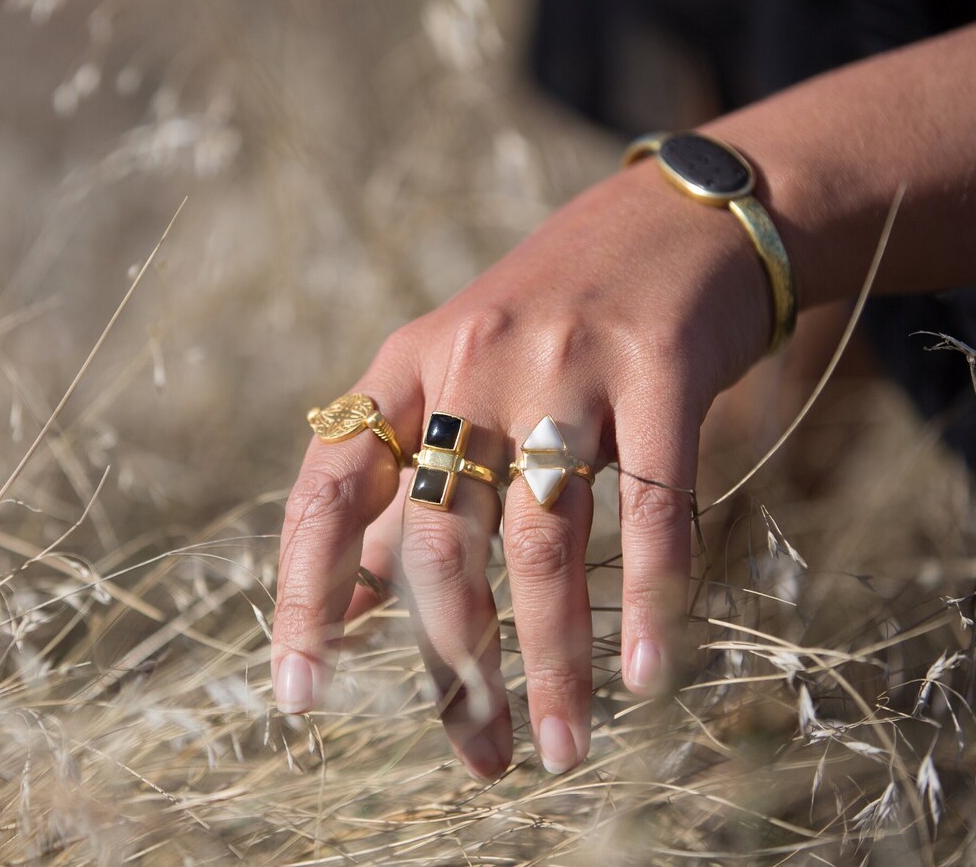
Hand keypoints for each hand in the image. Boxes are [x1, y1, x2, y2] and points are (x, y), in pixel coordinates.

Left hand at [270, 155, 772, 778]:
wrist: (675, 219)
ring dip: (552, 659)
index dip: (304, 596)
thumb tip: (349, 598)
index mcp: (411, 362)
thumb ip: (407, 472)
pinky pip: (653, 502)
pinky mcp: (658, 368)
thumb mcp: (462, 371)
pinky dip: (650, 593)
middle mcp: (474, 360)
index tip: (299, 696)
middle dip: (455, 663)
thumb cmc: (561, 314)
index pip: (329, 488)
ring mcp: (567, 362)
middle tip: (484, 756)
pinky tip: (648, 668)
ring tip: (563, 747)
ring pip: (542, 538)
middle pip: (436, 536)